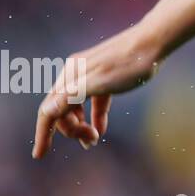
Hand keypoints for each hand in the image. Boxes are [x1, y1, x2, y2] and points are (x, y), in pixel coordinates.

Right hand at [32, 23, 165, 158]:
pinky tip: (100, 129)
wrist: (154, 40)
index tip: (39, 155)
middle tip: (90, 142)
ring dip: (81, 124)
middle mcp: (74, 74)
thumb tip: (48, 111)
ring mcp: (89, 74)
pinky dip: (95, 116)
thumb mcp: (101, 82)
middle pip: (61, 110)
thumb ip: (73, 96)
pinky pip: (93, 100)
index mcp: (70, 77)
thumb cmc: (130, 63)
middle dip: (71, 129)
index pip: (48, 110)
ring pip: (77, 105)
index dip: (43, 133)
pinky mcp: (104, 75)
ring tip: (93, 140)